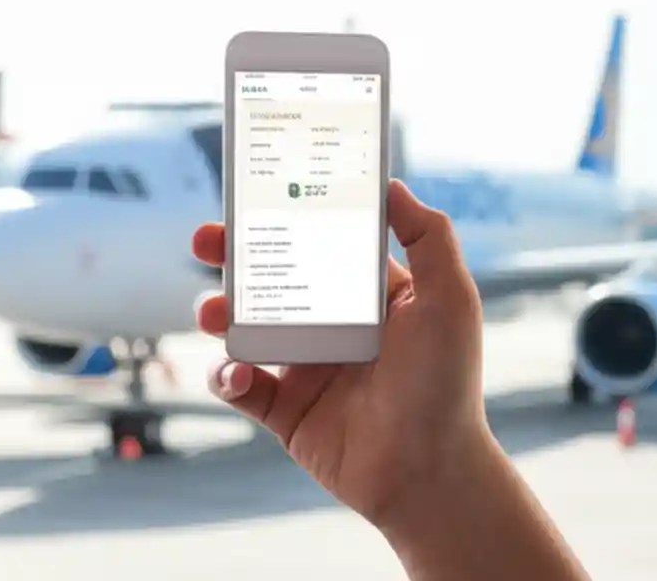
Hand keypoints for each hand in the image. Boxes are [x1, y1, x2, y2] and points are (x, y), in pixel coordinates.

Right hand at [192, 179, 491, 527]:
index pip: (324, 243)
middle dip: (235, 255)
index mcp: (373, 295)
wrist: (427, 471)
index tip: (259, 192)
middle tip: (206, 238)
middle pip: (275, 278)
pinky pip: (238, 384)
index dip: (290, 217)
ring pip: (246, 327)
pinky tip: (235, 371)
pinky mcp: (285, 410)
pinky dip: (224, 374)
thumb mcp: (449, 298)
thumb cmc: (447, 383)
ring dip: (218, 312)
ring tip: (212, 310)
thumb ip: (429, 236)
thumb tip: (391, 185)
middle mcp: (337, 326)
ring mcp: (308, 367)